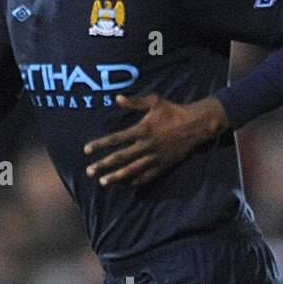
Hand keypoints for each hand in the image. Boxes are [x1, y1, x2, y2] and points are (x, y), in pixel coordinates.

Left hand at [83, 93, 229, 186]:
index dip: (100, 144)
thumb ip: (135, 102)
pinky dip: (136, 181)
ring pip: (132, 169)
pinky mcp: (163, 165)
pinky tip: (127, 185)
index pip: (116, 139)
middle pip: (120, 157)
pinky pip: (147, 176)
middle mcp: (146, 145)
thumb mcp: (155, 101)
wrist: (196, 125)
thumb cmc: (174, 111)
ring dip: (116, 177)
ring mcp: (155, 157)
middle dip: (103, 165)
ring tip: (103, 182)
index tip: (86, 150)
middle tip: (89, 172)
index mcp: (142, 129)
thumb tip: (117, 99)